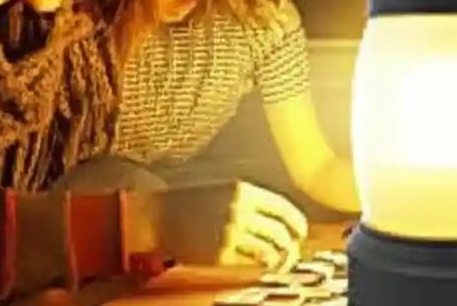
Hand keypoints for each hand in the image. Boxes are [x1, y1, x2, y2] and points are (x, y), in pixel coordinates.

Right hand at [127, 181, 308, 270]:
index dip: (297, 223)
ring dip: (279, 259)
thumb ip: (251, 200)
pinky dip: (260, 266)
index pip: (283, 208)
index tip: (300, 232)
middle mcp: (240, 211)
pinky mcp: (220, 255)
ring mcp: (230, 234)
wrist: (156, 218)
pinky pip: (250, 264)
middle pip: (280, 233)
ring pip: (269, 251)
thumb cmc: (190, 202)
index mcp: (243, 191)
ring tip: (278, 262)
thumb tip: (279, 221)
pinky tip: (260, 266)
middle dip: (290, 245)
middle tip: (291, 252)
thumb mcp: (223, 189)